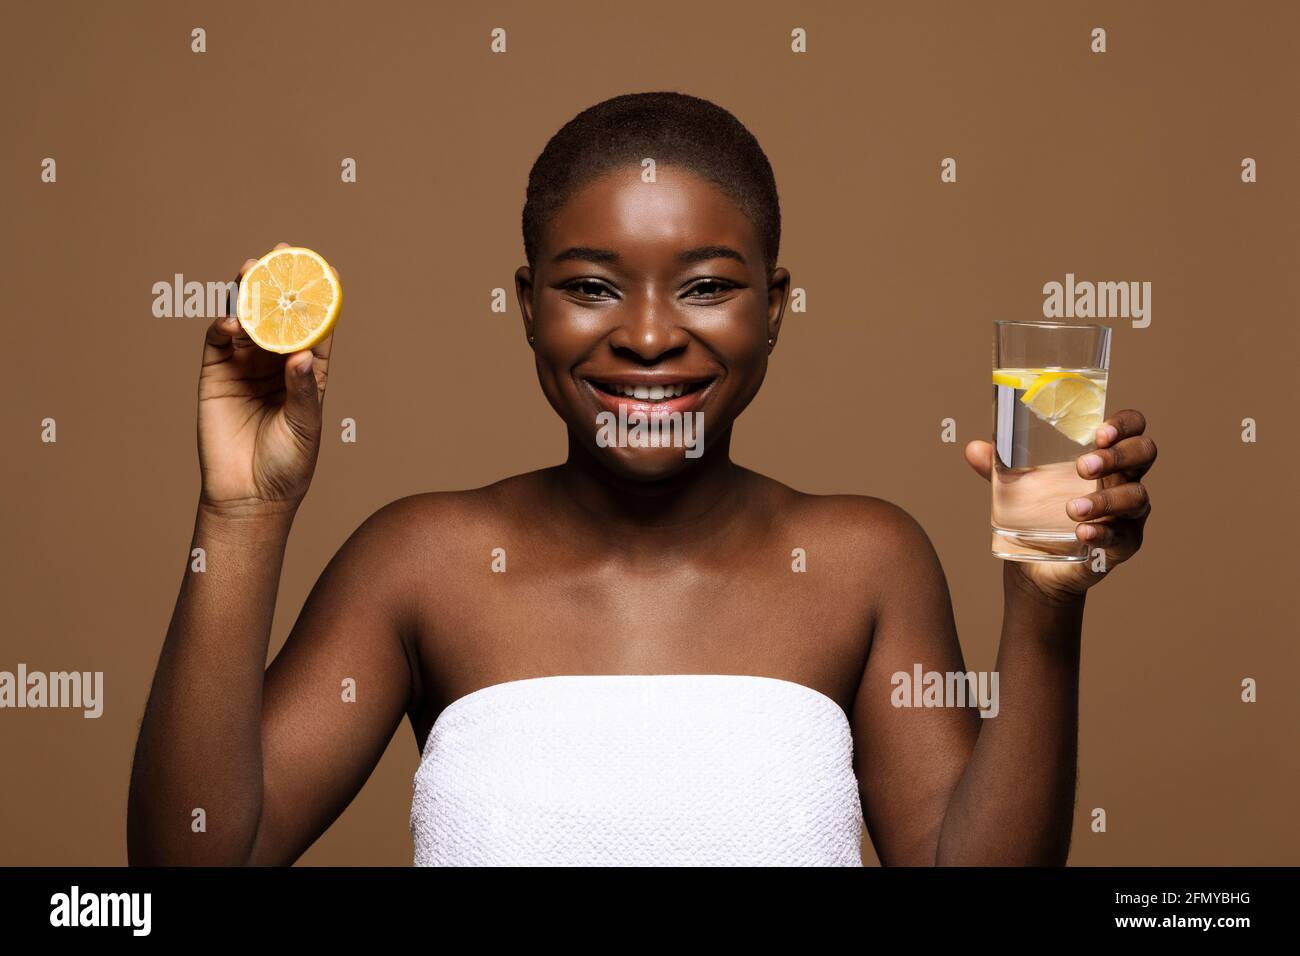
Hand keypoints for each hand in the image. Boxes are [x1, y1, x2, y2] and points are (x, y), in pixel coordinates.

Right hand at [196, 243, 336, 517]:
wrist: (249, 494)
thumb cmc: (288, 463)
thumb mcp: (305, 427)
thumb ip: (302, 391)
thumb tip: (303, 354)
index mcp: (310, 371)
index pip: (316, 327)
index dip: (319, 297)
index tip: (324, 268)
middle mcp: (278, 362)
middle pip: (279, 314)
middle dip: (280, 283)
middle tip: (281, 253)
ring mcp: (246, 365)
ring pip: (249, 320)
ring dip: (249, 294)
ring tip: (250, 270)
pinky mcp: (217, 374)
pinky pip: (219, 341)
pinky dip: (223, 325)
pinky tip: (231, 321)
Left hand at [964, 409, 1155, 603]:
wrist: (1034, 566)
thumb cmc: (1036, 514)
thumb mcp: (1015, 487)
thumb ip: (998, 467)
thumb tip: (973, 448)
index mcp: (1104, 457)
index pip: (1132, 428)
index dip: (1125, 423)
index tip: (1100, 431)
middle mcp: (1123, 480)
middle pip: (1145, 454)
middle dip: (1118, 455)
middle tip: (1083, 466)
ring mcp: (1128, 514)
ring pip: (1136, 497)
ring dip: (1105, 499)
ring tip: (1072, 508)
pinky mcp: (1123, 545)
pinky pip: (1124, 537)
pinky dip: (1103, 532)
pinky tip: (1083, 532)